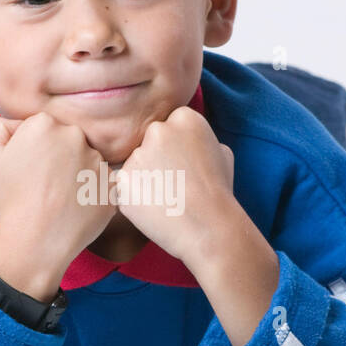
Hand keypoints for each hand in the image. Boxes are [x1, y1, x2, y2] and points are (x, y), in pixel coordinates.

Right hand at [0, 110, 117, 299]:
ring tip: (59, 198)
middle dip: (58, 157)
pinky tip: (74, 207)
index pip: (43, 127)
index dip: (33, 148)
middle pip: (68, 140)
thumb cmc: (8, 199)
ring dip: (77, 174)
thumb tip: (15, 123)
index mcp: (44, 124)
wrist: (34, 240)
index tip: (27, 169)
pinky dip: (91, 193)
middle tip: (43, 184)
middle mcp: (75, 136)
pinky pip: (103, 184)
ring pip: (87, 161)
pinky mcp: (112, 186)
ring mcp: (98, 161)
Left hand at [110, 105, 236, 270]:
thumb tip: (190, 139)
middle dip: (156, 161)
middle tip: (175, 185)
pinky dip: (136, 199)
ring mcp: (137, 154)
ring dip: (144, 180)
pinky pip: (125, 187)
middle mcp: (157, 130)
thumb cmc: (218, 192)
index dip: (176, 151)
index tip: (186, 168)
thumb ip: (200, 139)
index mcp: (183, 117)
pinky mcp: (123, 179)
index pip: (168, 128)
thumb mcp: (222, 153)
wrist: (209, 227)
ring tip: (167, 199)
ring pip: (135, 165)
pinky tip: (156, 209)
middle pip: (148, 143)